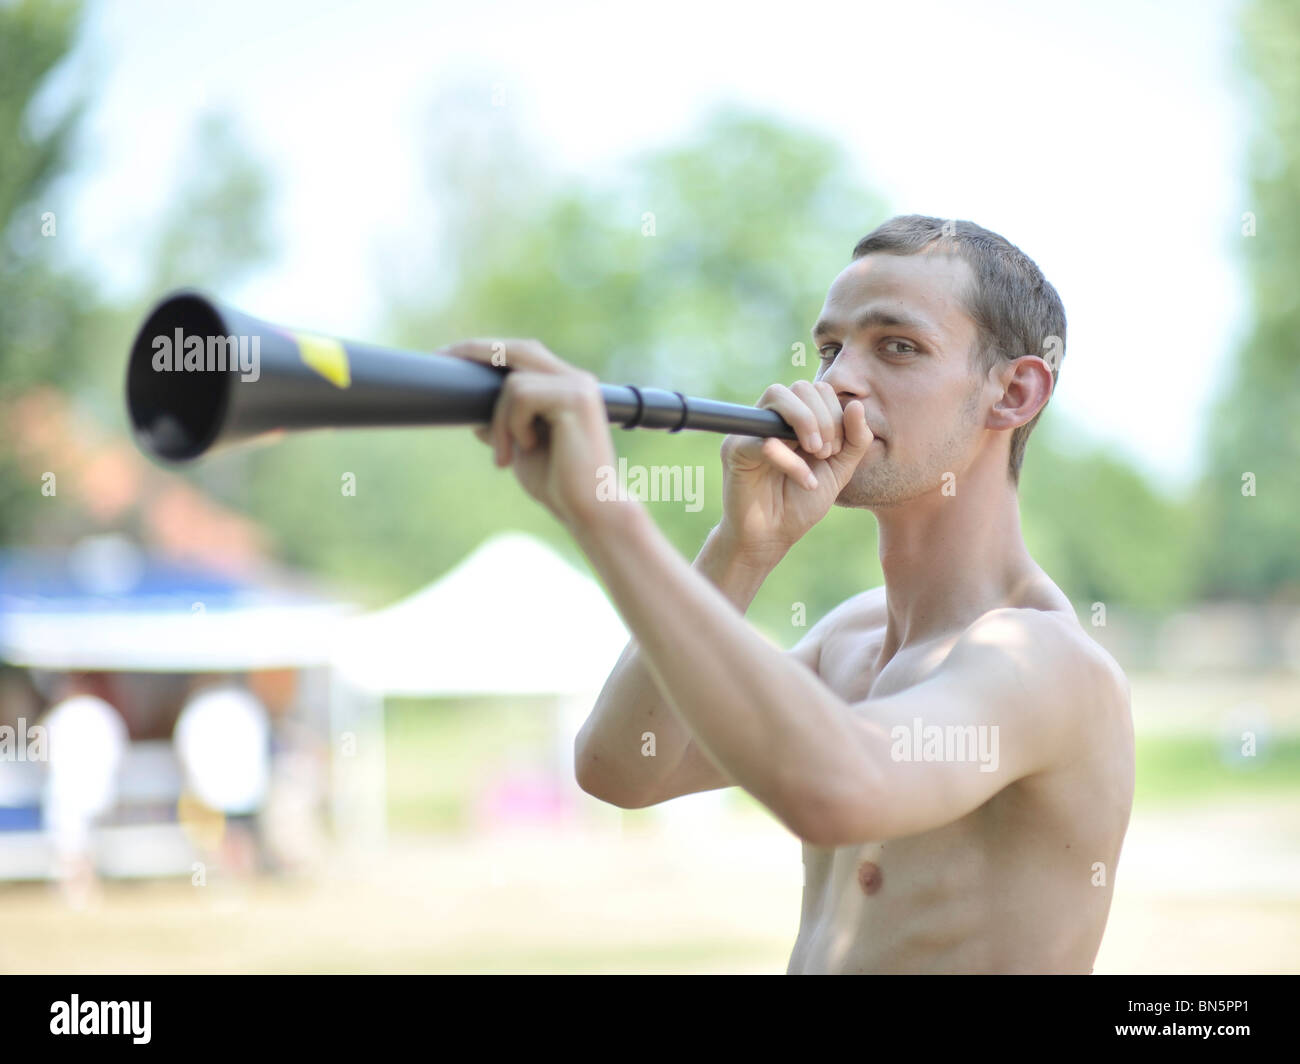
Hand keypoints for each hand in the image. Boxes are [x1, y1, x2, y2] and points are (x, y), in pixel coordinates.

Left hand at [436, 337, 621, 531]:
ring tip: (504, 455)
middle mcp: (576, 380)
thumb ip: (502, 422)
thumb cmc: (558, 483)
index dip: (485, 350)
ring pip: (514, 383)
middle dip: (475, 352)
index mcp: (566, 386)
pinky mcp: (575, 400)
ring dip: (499, 422)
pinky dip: (513, 425)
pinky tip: (528, 447)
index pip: (522, 354)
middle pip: (517, 349)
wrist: (588, 511)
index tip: (447, 355)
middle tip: (440, 360)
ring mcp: (578, 387)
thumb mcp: (519, 446)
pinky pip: (522, 395)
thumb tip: (471, 404)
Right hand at [717, 380, 872, 561]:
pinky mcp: (734, 449)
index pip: (818, 389)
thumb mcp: (839, 470)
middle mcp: (770, 418)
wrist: (772, 537)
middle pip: (800, 387)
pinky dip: (792, 461)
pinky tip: (806, 482)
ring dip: (807, 422)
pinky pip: (765, 439)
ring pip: (777, 395)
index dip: (836, 414)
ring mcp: (750, 430)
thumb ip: (855, 439)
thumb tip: (857, 405)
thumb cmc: (801, 503)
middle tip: (827, 454)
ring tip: (818, 455)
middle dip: (825, 418)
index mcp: (794, 419)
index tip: (837, 450)